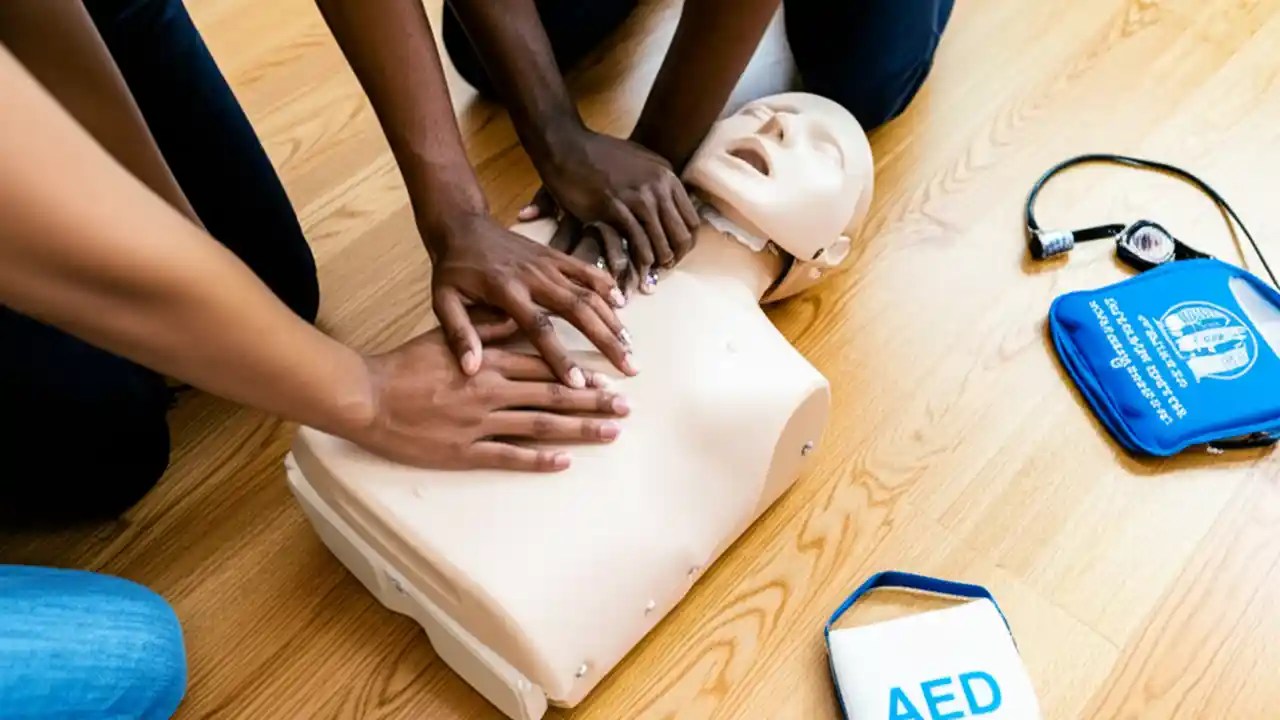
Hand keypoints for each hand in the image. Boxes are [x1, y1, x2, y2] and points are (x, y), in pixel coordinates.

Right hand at [342, 332, 629, 470]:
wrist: (368, 396)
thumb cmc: (404, 365)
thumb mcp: (447, 334)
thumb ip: (485, 327)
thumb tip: (519, 318)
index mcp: (490, 362)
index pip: (547, 366)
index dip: (581, 373)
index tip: (609, 378)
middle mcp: (493, 391)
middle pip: (554, 395)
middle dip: (594, 401)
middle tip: (626, 408)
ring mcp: (481, 423)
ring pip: (541, 425)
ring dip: (580, 429)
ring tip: (611, 432)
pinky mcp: (465, 451)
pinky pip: (509, 456)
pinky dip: (540, 459)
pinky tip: (565, 461)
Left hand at [425, 212, 635, 385]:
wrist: (462, 226)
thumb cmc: (453, 270)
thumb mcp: (443, 300)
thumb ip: (458, 333)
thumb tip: (471, 369)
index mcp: (506, 291)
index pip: (538, 328)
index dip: (559, 356)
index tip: (576, 384)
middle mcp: (533, 276)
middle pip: (578, 310)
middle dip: (606, 339)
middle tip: (628, 367)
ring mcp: (547, 263)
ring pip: (589, 292)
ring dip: (613, 319)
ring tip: (631, 347)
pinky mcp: (555, 254)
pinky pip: (586, 270)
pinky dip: (607, 286)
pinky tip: (623, 306)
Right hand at [521, 127, 699, 291]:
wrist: (569, 145)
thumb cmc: (601, 154)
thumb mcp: (640, 160)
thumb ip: (657, 180)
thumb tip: (669, 202)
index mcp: (667, 176)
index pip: (691, 219)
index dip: (687, 242)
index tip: (678, 253)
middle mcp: (657, 187)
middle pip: (680, 234)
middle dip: (676, 256)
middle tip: (666, 268)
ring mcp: (637, 197)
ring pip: (660, 241)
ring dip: (657, 262)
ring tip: (651, 273)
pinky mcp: (614, 207)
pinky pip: (637, 240)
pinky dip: (640, 258)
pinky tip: (637, 266)